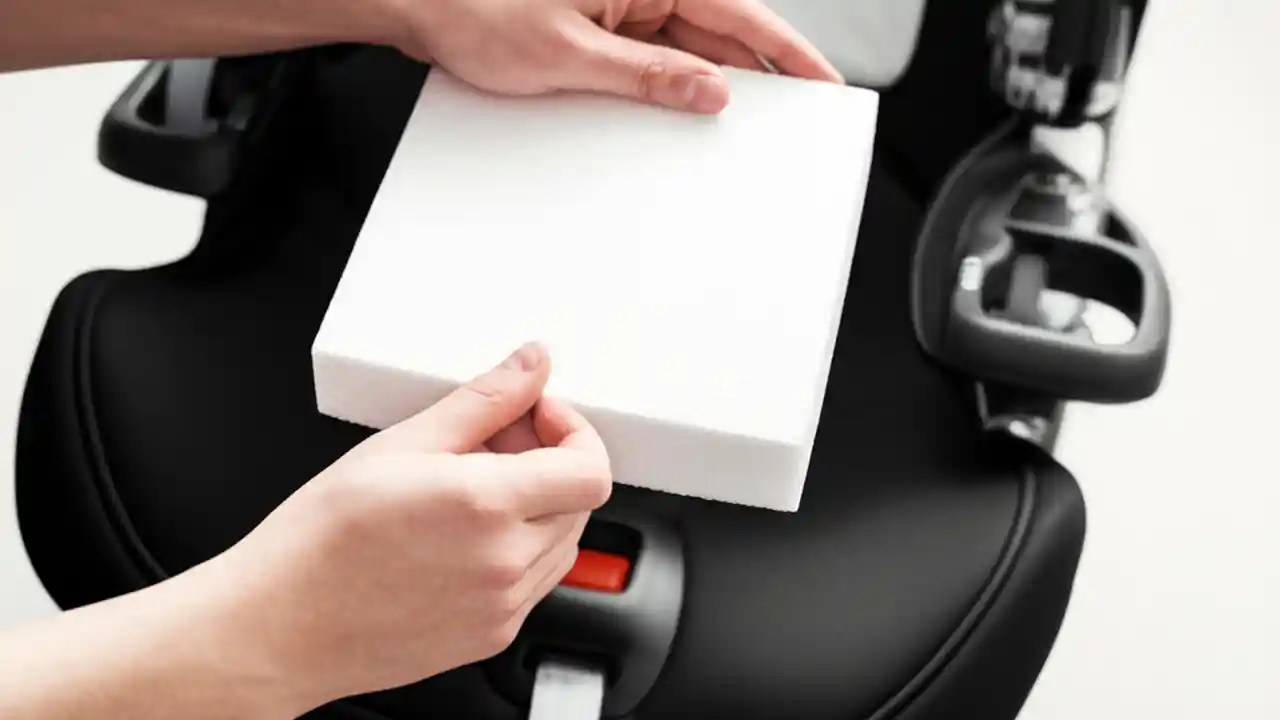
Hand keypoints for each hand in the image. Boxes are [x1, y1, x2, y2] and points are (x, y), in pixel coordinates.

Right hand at [206, 342, 612, 710]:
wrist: (281, 625)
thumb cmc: (321, 541)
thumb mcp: (402, 444)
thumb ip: (484, 400)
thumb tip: (531, 365)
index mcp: (487, 506)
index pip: (591, 469)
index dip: (575, 432)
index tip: (539, 417)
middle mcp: (504, 563)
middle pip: (579, 502)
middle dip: (550, 463)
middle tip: (492, 445)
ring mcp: (502, 607)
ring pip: (562, 543)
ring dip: (538, 508)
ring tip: (471, 492)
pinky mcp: (491, 636)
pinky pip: (535, 583)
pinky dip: (518, 550)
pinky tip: (465, 535)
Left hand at [392, 0, 843, 113]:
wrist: (415, 4)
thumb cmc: (471, 8)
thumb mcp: (569, 53)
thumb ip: (648, 75)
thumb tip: (709, 92)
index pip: (740, 11)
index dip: (788, 51)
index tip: (824, 81)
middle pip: (720, 30)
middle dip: (758, 75)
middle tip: (795, 119)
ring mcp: (620, 4)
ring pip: (688, 46)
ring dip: (710, 85)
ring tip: (742, 131)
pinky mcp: (601, 23)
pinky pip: (653, 56)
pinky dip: (670, 85)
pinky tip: (682, 116)